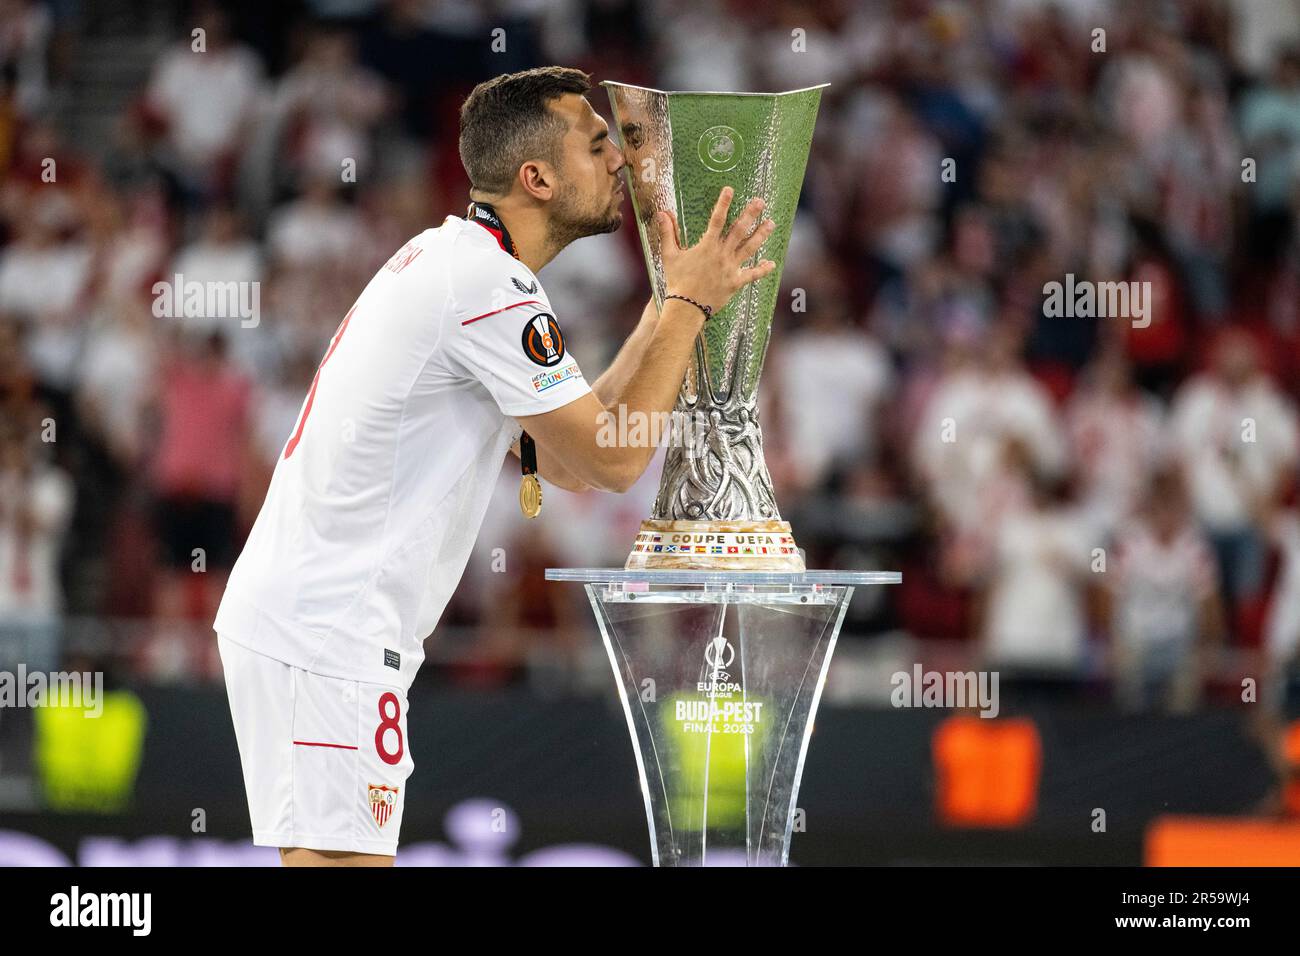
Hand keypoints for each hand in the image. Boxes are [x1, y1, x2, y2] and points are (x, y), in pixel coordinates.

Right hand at [657, 186, 776, 316]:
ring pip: (749, 248)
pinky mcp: (735, 283)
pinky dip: (762, 270)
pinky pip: (752, 275)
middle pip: (739, 230)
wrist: (686, 307)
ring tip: (771, 223)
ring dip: (761, 235)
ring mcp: (730, 268)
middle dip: (750, 214)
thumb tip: (662, 213)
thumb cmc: (677, 281)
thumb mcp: (669, 255)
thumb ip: (668, 233)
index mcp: (707, 246)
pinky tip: (771, 264)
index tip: (730, 190)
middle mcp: (722, 254)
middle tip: (760, 201)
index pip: (717, 219)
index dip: (723, 203)